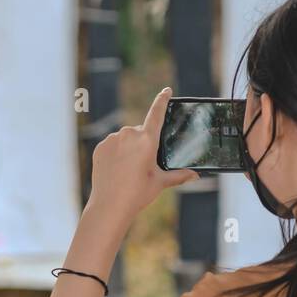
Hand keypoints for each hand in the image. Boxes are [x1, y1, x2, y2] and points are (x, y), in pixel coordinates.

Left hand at [88, 87, 197, 220]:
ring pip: (125, 139)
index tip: (166, 90)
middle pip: (140, 132)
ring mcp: (112, 140)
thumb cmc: (137, 194)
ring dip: (128, 148)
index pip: (156, 113)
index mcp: (147, 140)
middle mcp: (129, 135)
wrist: (109, 206)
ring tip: (127, 171)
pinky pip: (112, 145)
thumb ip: (179, 175)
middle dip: (143, 144)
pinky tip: (116, 169)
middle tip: (142, 167)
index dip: (162, 100)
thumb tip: (196, 175)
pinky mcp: (100, 147)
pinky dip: (116, 153)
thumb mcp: (160, 182)